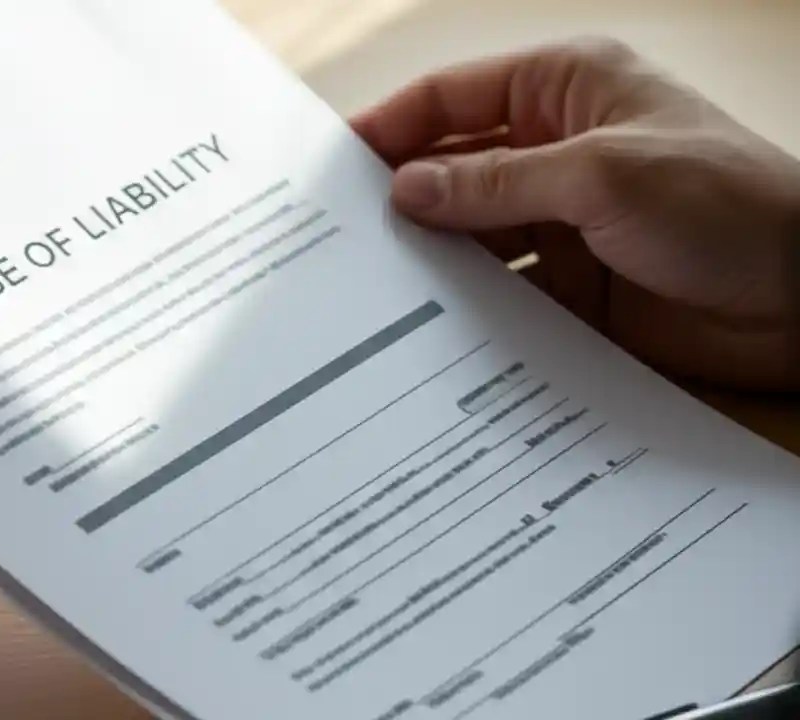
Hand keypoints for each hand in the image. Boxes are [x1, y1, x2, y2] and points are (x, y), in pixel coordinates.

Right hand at [354, 38, 799, 390]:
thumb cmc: (723, 205)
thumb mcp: (601, 177)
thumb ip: (496, 183)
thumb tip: (405, 189)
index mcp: (564, 90)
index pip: (453, 98)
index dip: (390, 126)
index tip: (331, 166)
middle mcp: (554, 149)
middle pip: (452, 166)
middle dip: (399, 196)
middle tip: (335, 235)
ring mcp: (560, 220)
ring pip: (468, 232)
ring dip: (427, 254)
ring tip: (364, 285)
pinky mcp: (569, 285)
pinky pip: (498, 289)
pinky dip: (464, 304)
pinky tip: (422, 323)